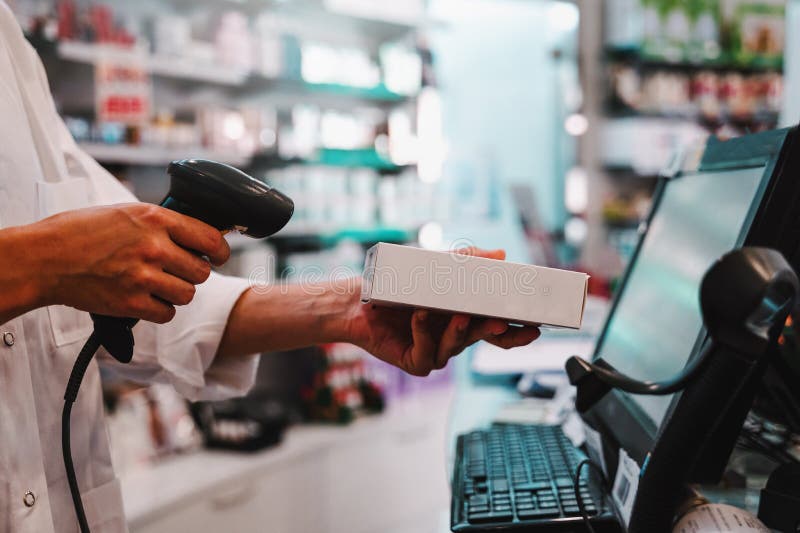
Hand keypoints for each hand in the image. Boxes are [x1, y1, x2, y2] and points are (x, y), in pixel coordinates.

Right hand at [30, 203, 229, 322]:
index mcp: (155, 219)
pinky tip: (147, 300)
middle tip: (178, 272)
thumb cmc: (80, 232)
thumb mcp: (126, 213)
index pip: (210, 238)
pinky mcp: (131, 303)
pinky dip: (160, 310)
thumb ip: (160, 224)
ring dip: (177, 293)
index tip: (218, 255)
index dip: (220, 251)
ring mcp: (143, 276)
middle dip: (193, 274)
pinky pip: (167, 314)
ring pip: (187, 294)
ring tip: (160, 286)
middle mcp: (154, 246)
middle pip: (202, 271)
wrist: (45, 258)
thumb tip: (193, 234)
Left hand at [345, 248, 540, 375]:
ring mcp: (435, 350)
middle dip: (496, 332)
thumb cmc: (397, 284)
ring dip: (459, 333)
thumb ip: (466, 261)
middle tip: (503, 323)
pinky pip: (426, 352)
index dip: (517, 331)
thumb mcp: (435, 266)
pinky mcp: (416, 361)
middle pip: (482, 339)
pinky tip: (419, 317)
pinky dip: (424, 333)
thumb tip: (501, 254)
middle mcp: (453, 336)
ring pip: (455, 347)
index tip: (536, 326)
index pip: (497, 328)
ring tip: (459, 317)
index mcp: (464, 317)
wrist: (357, 301)